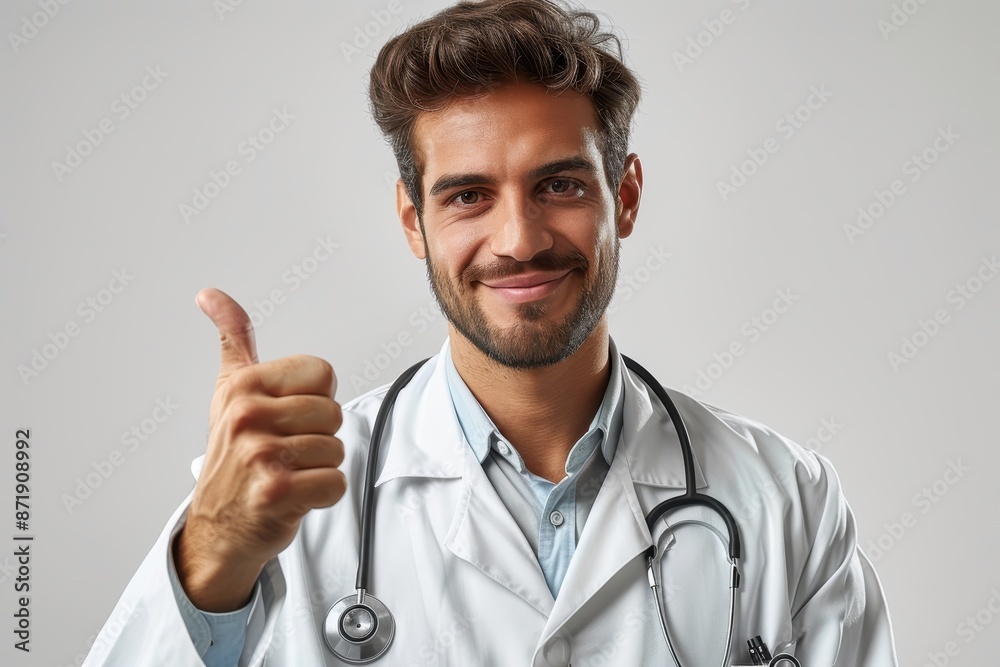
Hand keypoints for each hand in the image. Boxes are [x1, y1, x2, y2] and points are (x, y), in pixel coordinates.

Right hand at [173, 288, 346, 611]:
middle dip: (318, 438)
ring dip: (319, 469)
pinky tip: (293, 497)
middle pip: (334, 413)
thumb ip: (233, 339)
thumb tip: (211, 294)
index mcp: (244, 385)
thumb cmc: (232, 457)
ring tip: (286, 474)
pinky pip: (335, 483)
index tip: (285, 419)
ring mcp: (260, 454)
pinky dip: (322, 496)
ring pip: (337, 450)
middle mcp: (248, 416)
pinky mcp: (276, 491)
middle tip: (285, 453)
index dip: (314, 400)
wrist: (218, 526)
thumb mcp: (229, 391)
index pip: (324, 374)